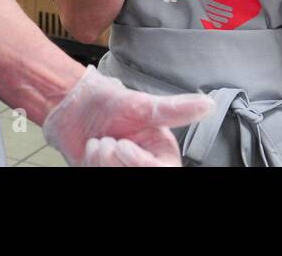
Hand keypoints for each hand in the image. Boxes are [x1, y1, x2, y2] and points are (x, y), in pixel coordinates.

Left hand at [42, 66, 213, 166]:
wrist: (73, 106)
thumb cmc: (110, 103)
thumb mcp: (144, 106)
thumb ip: (177, 110)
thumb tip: (208, 105)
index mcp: (162, 154)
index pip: (161, 171)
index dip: (139, 162)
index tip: (123, 145)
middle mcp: (145, 166)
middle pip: (135, 175)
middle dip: (115, 159)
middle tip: (111, 139)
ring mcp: (122, 172)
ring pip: (113, 178)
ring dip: (100, 160)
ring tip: (101, 142)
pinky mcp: (102, 177)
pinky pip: (98, 178)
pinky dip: (90, 165)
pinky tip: (92, 152)